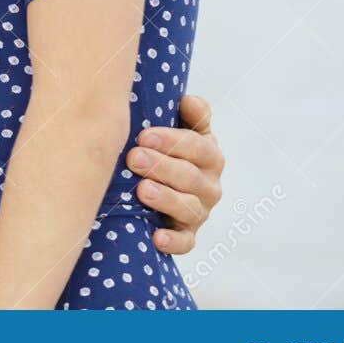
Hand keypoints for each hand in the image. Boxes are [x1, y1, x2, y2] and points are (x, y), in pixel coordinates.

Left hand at [129, 93, 223, 254]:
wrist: (159, 186)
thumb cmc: (167, 150)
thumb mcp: (182, 127)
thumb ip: (191, 114)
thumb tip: (187, 99)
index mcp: (209, 154)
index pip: (198, 146)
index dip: (172, 141)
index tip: (144, 135)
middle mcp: (209, 184)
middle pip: (190, 176)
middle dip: (162, 166)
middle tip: (134, 158)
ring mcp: (200, 212)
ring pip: (188, 208)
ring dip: (165, 199)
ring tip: (141, 190)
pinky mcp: (188, 235)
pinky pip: (185, 243)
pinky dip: (172, 241)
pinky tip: (156, 237)